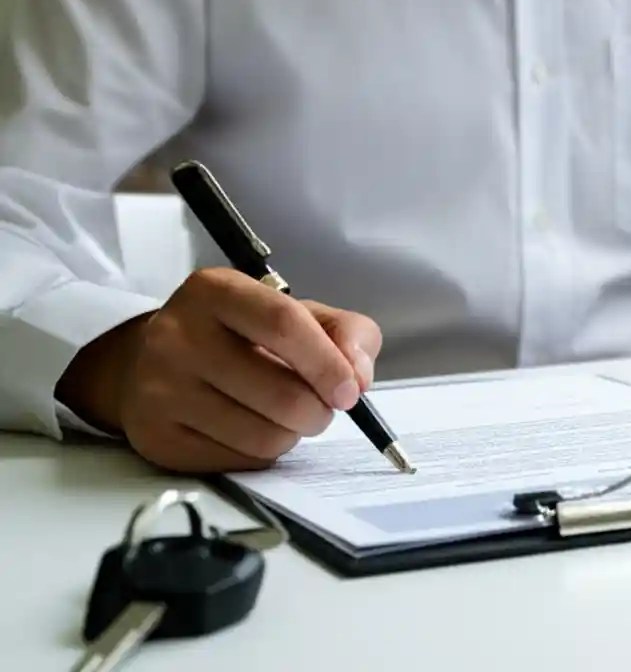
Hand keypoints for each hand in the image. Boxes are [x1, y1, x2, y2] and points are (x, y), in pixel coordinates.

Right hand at [56, 268, 381, 472]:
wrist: (149, 363)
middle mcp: (178, 337)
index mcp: (215, 291)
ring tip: (283, 415)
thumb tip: (359, 376)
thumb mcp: (295, 313)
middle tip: (321, 407)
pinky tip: (251, 428)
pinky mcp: (157, 438)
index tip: (351, 391)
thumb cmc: (240, 336)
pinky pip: (240, 461)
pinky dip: (262, 452)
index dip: (328, 364)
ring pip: (264, 435)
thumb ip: (345, 333)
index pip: (284, 324)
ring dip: (293, 433)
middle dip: (319, 410)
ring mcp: (161, 390)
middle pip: (281, 393)